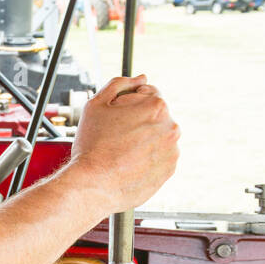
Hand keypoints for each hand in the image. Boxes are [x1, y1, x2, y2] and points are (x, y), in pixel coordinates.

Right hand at [69, 73, 179, 210]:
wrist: (93, 185)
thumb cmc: (92, 146)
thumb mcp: (96, 104)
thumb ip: (120, 84)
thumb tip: (141, 78)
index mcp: (156, 106)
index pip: (148, 93)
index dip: (129, 103)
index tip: (117, 117)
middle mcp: (171, 127)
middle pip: (155, 115)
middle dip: (138, 122)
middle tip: (116, 136)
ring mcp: (172, 150)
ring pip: (158, 137)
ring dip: (144, 141)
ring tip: (121, 152)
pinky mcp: (169, 170)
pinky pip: (160, 157)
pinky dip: (147, 159)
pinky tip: (129, 163)